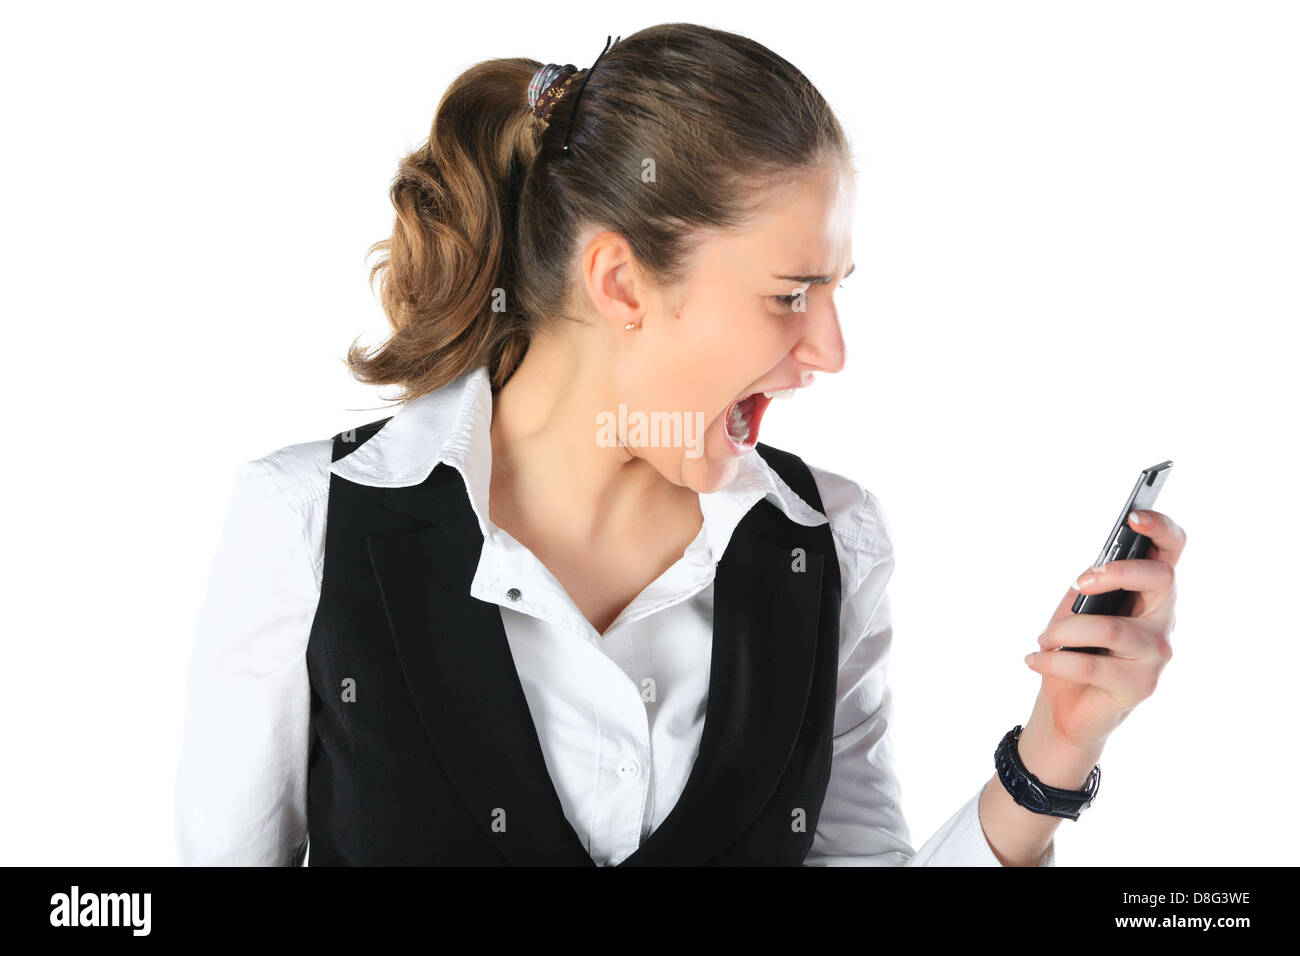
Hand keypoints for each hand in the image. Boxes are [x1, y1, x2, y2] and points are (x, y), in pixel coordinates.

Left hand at [1023, 509, 1186, 757]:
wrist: (1068, 710)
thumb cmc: (1074, 649)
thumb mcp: (1077, 609)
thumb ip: (1090, 588)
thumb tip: (1090, 574)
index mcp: (1150, 592)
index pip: (1172, 550)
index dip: (1161, 528)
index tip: (1133, 516)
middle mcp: (1163, 620)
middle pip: (1161, 578)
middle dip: (1115, 572)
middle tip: (1079, 584)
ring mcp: (1157, 655)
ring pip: (1113, 628)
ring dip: (1064, 631)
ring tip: (1043, 639)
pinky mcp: (1141, 686)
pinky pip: (1091, 666)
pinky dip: (1052, 661)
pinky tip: (1033, 659)